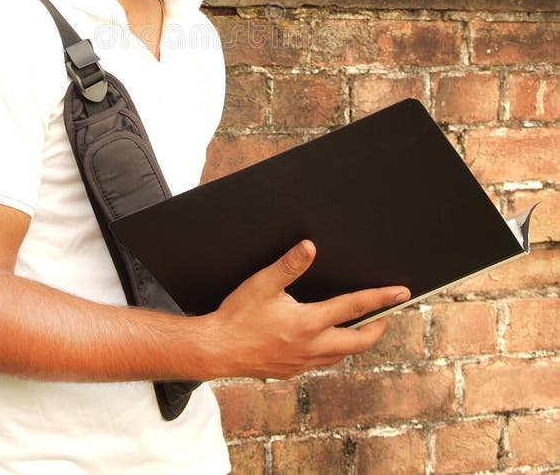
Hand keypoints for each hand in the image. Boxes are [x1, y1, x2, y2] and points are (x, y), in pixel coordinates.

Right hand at [209, 239, 409, 379]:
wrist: (216, 350)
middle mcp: (312, 346)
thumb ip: (289, 265)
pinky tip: (324, 340)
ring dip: (355, 340)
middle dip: (378, 327)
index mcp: (309, 323)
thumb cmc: (238, 315)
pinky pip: (322, 361)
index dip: (381, 298)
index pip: (355, 307)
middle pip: (360, 341)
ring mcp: (302, 362)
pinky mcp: (291, 371)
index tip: (402, 292)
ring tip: (360, 325)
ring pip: (341, 354)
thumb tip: (310, 247)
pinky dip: (332, 349)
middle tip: (387, 314)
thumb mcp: (263, 284)